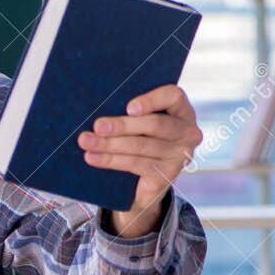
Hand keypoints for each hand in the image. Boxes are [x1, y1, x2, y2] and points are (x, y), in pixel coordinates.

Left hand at [78, 84, 202, 238]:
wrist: (147, 177)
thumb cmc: (142, 135)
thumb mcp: (141, 120)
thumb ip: (131, 111)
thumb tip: (100, 101)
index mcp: (181, 110)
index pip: (174, 97)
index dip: (152, 100)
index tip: (129, 107)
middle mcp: (187, 132)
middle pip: (155, 125)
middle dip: (123, 125)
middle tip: (97, 126)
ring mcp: (179, 155)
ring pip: (142, 146)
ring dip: (110, 144)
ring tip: (87, 142)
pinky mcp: (167, 174)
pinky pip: (136, 164)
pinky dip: (111, 160)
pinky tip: (93, 157)